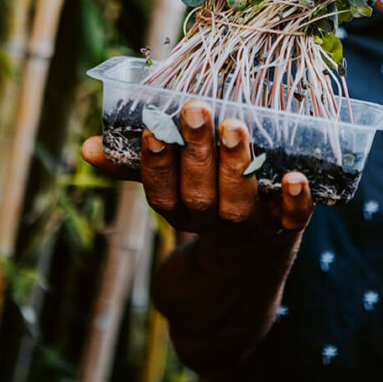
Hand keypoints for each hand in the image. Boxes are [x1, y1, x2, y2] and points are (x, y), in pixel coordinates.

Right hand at [81, 99, 313, 236]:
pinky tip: (296, 177)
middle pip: (200, 195)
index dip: (157, 165)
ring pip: (239, 204)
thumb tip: (86, 147)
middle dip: (198, 153)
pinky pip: (294, 220)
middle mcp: (214, 223)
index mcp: (182, 212)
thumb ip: (136, 165)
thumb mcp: (169, 192)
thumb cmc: (206, 207)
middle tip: (198, 110)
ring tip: (236, 127)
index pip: (162, 193)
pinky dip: (295, 202)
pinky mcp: (287, 229)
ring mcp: (251, 228)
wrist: (248, 271)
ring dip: (236, 167)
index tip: (154, 131)